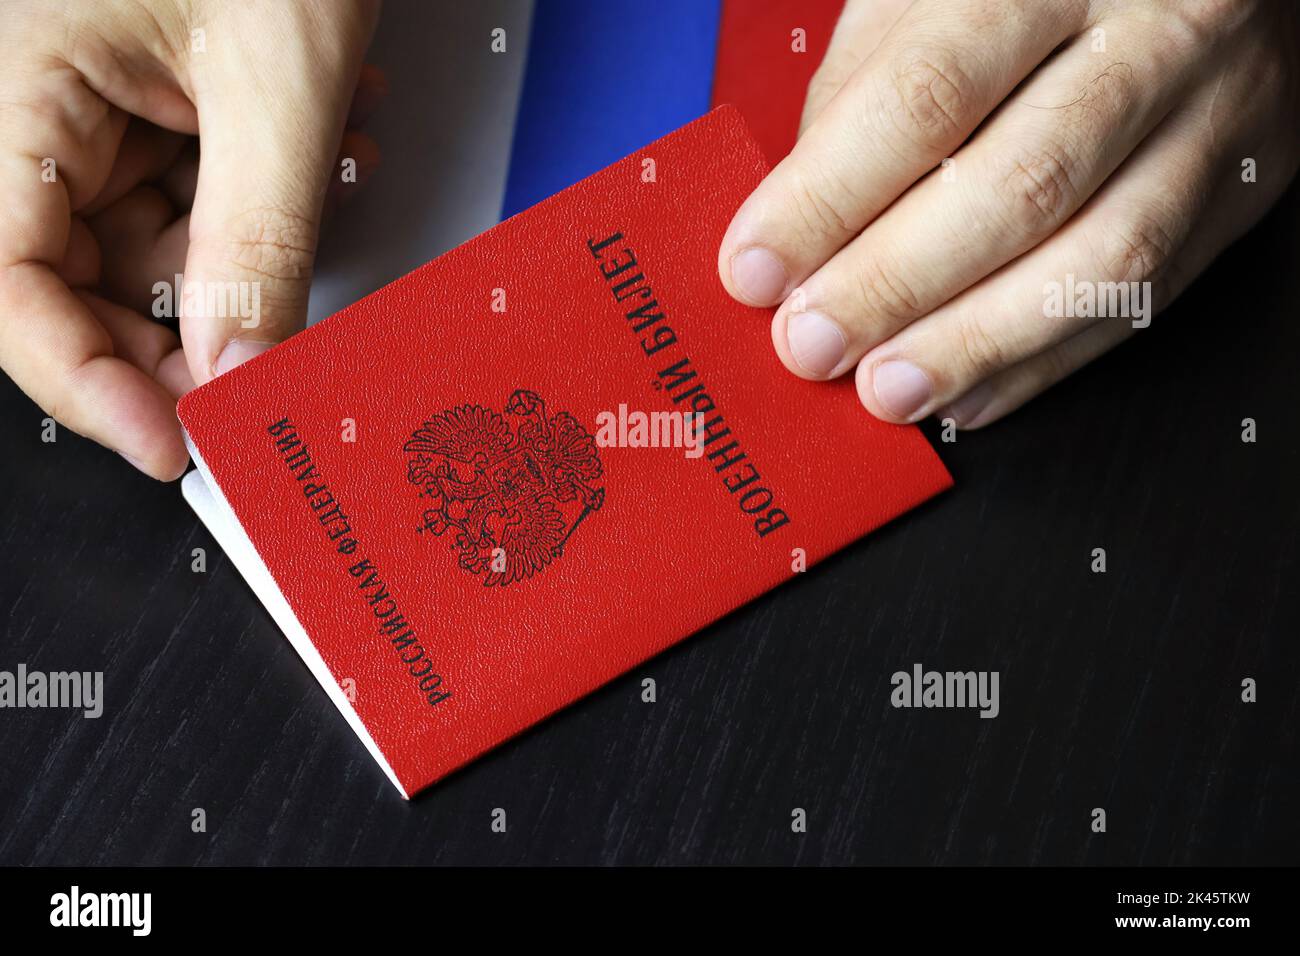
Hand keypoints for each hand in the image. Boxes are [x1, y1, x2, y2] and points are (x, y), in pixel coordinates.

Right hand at [0, 0, 380, 478]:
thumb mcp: (281, 82)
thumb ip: (258, 240)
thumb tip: (239, 369)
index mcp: (5, 80)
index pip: (4, 282)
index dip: (84, 380)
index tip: (177, 443)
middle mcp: (24, 93)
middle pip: (69, 273)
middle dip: (190, 320)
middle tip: (274, 359)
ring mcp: (82, 88)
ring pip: (142, 234)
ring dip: (253, 242)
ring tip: (339, 173)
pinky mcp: (140, 81)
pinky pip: (185, 180)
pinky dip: (263, 190)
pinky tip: (332, 143)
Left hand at [719, 0, 1299, 427]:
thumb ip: (862, 97)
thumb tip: (802, 232)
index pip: (927, 94)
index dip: (831, 195)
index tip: (758, 266)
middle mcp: (1156, 30)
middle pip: (1020, 185)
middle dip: (896, 284)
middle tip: (814, 345)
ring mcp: (1218, 111)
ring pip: (1102, 258)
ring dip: (976, 344)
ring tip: (888, 389)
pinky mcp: (1244, 187)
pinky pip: (1147, 299)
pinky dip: (1045, 361)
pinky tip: (970, 391)